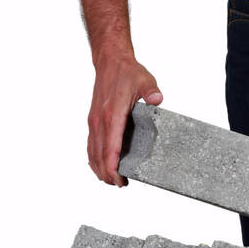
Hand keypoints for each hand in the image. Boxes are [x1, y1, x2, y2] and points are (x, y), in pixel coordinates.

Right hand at [87, 51, 162, 185]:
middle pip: (99, 156)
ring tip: (112, 180)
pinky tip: (100, 166)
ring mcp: (94, 121)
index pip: (110, 148)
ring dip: (99, 168)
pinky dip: (94, 158)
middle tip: (120, 185)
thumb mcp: (144, 80)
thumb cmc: (127, 72)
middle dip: (107, 174)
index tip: (120, 181)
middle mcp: (100, 121)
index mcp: (112, 114)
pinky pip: (90, 144)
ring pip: (92, 152)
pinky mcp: (93, 120)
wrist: (110, 61)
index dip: (113, 168)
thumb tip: (157, 100)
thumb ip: (151, 92)